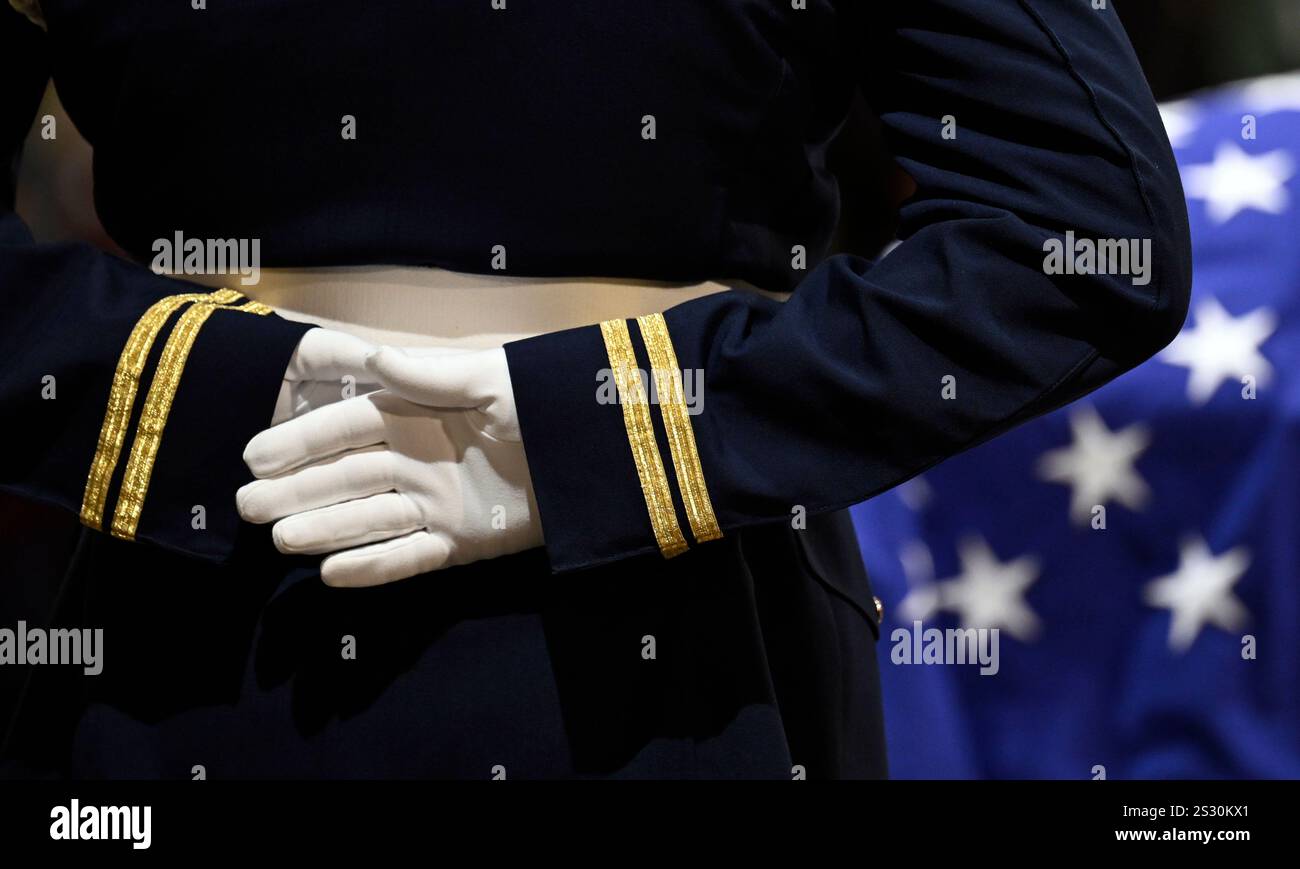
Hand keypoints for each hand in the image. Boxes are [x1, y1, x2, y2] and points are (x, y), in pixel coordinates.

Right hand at [238, 346, 541, 585]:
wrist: (593, 453)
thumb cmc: (542, 403)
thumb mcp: (491, 380)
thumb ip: (431, 375)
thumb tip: (372, 355)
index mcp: (419, 415)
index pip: (348, 428)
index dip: (303, 441)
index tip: (256, 455)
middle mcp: (418, 460)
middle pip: (346, 478)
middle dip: (297, 491)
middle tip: (246, 506)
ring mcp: (436, 504)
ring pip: (368, 519)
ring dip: (325, 529)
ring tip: (279, 539)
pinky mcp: (460, 542)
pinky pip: (409, 557)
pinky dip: (373, 567)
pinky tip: (332, 574)